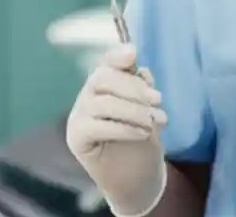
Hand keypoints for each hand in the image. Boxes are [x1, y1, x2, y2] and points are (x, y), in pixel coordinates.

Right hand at [66, 44, 169, 216]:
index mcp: (103, 86)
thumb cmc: (141, 143)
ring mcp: (78, 117)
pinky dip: (124, 127)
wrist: (138, 182)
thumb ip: (141, 88)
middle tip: (158, 101)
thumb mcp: (147, 111)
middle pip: (102, 78)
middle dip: (133, 87)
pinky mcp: (76, 138)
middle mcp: (86, 98)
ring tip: (153, 122)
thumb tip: (139, 68)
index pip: (105, 63)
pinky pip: (98, 125)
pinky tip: (143, 134)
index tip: (133, 53)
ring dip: (133, 110)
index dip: (116, 55)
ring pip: (102, 102)